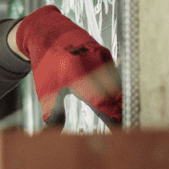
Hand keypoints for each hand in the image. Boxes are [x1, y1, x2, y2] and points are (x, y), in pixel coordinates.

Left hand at [14, 5, 121, 126]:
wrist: (47, 33)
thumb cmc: (46, 66)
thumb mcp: (45, 93)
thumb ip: (53, 115)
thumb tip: (54, 136)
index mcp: (79, 78)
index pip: (103, 105)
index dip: (113, 119)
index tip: (118, 131)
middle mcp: (94, 66)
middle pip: (115, 96)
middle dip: (119, 113)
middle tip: (123, 130)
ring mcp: (101, 57)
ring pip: (116, 85)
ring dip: (119, 101)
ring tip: (120, 117)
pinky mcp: (105, 53)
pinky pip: (114, 74)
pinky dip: (115, 88)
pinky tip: (116, 99)